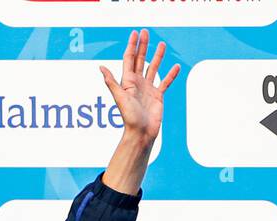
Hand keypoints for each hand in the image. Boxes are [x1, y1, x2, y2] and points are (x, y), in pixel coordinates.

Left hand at [99, 29, 179, 148]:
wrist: (141, 132)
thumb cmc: (129, 117)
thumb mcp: (120, 98)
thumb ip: (111, 82)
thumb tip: (101, 68)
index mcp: (128, 81)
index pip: (129, 59)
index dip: (132, 45)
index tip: (135, 33)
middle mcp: (137, 83)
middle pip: (141, 60)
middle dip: (143, 46)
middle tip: (145, 32)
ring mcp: (148, 89)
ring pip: (154, 68)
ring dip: (157, 56)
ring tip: (162, 44)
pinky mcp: (157, 96)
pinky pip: (165, 82)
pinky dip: (171, 75)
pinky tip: (176, 67)